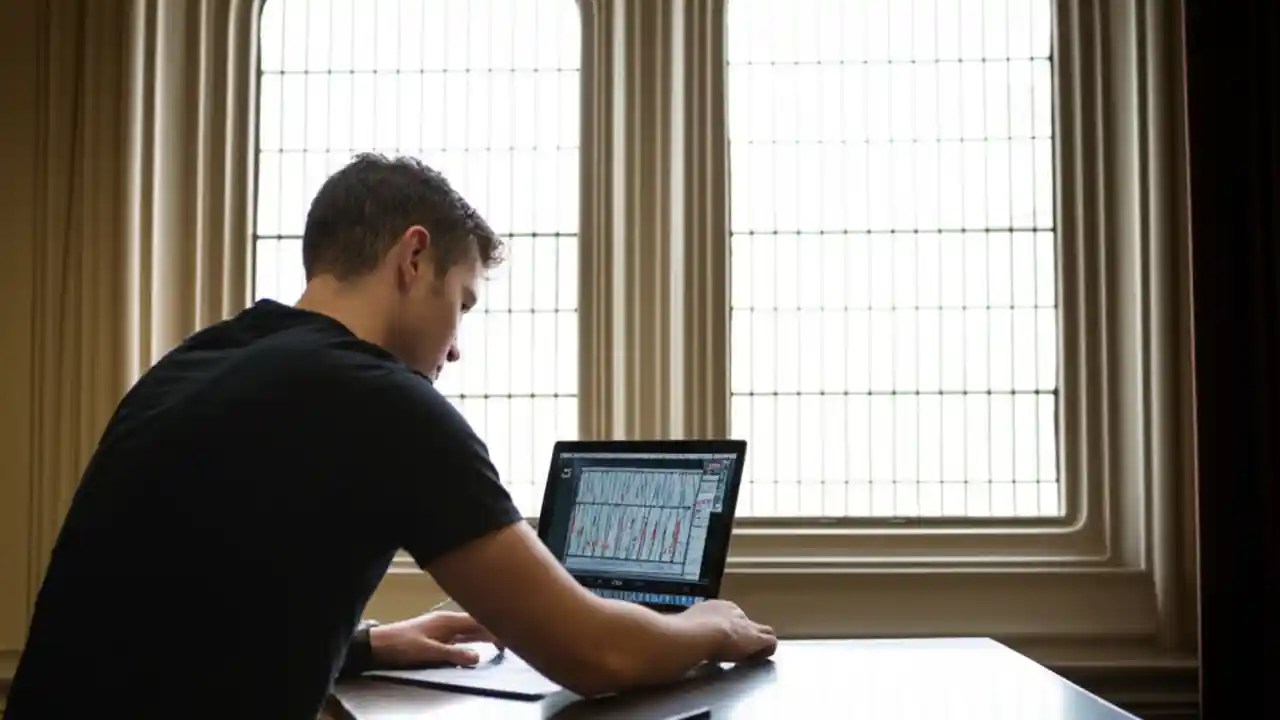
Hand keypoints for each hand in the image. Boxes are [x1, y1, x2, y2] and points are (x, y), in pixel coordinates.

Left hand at [368, 611, 500, 667]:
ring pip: (470, 630)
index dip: (496, 628)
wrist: (379, 644)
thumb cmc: (402, 645)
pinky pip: (461, 637)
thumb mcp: (428, 652)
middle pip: (478, 624)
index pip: (480, 622)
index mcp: (448, 621)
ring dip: (484, 635)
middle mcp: (449, 622)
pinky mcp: (438, 636)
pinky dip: (472, 641)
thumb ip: (453, 654)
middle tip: (511, 641)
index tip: (511, 636)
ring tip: (500, 643)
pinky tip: (476, 649)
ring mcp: (443, 629)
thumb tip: (478, 656)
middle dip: (494, 630)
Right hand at [681, 599, 777, 662]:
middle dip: (743, 636)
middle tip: (736, 652)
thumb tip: (676, 634)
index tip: (721, 643)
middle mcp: (734, 611)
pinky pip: (770, 642)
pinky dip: (766, 651)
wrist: (699, 634)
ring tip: (751, 657)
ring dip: (758, 644)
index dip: (728, 631)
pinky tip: (758, 659)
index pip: (729, 617)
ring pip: (762, 631)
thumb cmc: (686, 631)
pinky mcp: (757, 639)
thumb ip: (687, 628)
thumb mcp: (684, 625)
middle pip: (745, 623)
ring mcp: (747, 625)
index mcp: (716, 607)